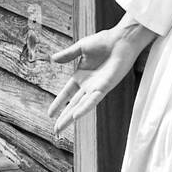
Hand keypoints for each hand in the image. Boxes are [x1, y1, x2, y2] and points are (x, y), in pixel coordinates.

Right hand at [46, 20, 154, 135]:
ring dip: (70, 118)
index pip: (67, 92)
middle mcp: (88, 85)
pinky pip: (93, 100)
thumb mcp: (81, 47)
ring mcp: (96, 87)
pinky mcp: (105, 87)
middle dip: (63, 117)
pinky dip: (84, 108)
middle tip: (55, 131)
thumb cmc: (104, 41)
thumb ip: (68, 55)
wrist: (121, 40)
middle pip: (73, 104)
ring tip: (60, 128)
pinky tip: (75, 115)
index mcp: (81, 75)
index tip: (50, 114)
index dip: (58, 103)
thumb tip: (53, 59)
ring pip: (81, 106)